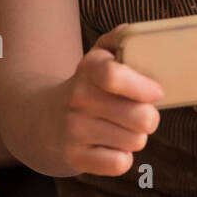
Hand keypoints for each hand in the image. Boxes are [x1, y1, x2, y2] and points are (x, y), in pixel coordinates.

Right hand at [56, 25, 164, 175]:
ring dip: (135, 137)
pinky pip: (120, 164)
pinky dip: (121, 158)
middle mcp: (78, 98)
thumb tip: (136, 33)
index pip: (114, 76)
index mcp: (89, 69)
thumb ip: (121, 39)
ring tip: (119, 128)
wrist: (41, 118)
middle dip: (149, 117)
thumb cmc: (87, 86)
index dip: (145, 87)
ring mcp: (74, 130)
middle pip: (142, 118)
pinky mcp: (74, 158)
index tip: (156, 92)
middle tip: (138, 113)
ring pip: (136, 141)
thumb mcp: (98, 57)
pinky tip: (109, 147)